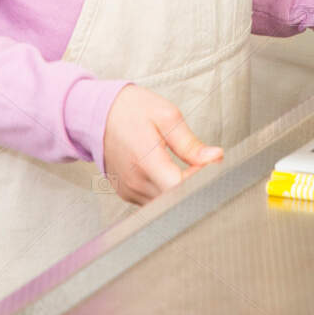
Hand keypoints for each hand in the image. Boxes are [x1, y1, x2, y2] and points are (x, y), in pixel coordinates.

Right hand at [102, 84, 222, 204]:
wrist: (98, 114)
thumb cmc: (132, 110)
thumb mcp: (167, 116)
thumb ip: (190, 143)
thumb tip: (215, 157)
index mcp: (146, 160)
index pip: (180, 187)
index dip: (200, 179)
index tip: (208, 163)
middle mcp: (135, 182)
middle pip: (175, 199)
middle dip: (195, 184)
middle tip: (202, 163)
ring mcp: (129, 191)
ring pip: (166, 203)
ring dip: (181, 189)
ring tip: (187, 166)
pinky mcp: (127, 193)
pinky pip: (153, 201)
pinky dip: (167, 191)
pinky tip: (170, 172)